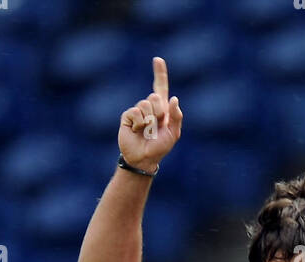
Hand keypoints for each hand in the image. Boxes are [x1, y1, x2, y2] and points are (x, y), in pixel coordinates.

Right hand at [118, 57, 182, 171]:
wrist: (143, 158)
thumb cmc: (160, 147)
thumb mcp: (173, 134)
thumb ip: (176, 117)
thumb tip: (175, 99)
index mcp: (161, 109)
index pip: (160, 87)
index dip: (160, 73)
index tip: (157, 59)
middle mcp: (149, 107)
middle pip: (155, 97)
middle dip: (159, 113)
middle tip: (156, 127)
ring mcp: (138, 111)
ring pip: (145, 105)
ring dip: (149, 121)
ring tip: (147, 131)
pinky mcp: (128, 116)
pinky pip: (136, 113)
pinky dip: (139, 124)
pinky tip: (137, 131)